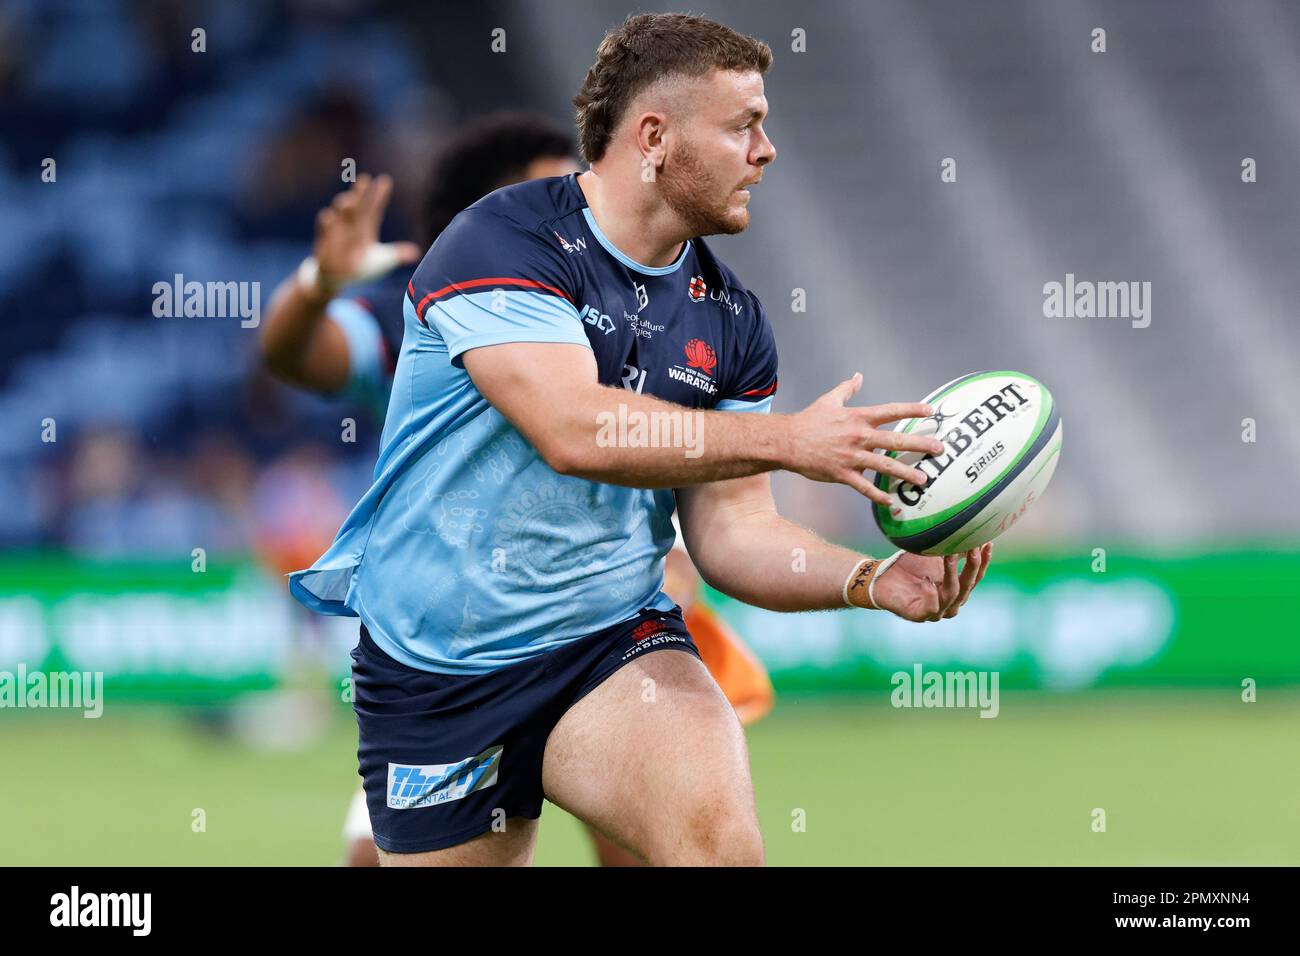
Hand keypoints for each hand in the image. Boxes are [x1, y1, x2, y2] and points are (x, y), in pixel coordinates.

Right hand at [311, 173, 419, 289]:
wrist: (336, 278)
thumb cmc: (360, 267)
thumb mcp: (382, 261)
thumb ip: (396, 254)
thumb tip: (416, 253)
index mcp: (366, 229)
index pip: (374, 209)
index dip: (379, 196)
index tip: (385, 181)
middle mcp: (352, 227)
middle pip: (357, 207)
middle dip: (359, 193)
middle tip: (364, 178)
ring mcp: (337, 233)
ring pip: (340, 216)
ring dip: (343, 208)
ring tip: (347, 200)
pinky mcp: (324, 243)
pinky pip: (324, 231)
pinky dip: (326, 224)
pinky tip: (328, 216)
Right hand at [785, 373, 945, 504]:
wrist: (787, 441)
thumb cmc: (809, 421)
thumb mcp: (829, 400)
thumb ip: (847, 389)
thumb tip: (858, 376)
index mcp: (858, 417)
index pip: (891, 411)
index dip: (912, 410)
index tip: (931, 411)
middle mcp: (859, 436)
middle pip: (895, 440)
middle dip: (920, 444)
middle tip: (939, 448)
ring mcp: (852, 456)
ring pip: (885, 466)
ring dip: (906, 473)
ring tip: (923, 480)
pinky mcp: (842, 473)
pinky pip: (864, 487)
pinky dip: (878, 495)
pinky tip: (891, 501)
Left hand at [869, 544, 991, 621]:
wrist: (882, 578)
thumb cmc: (910, 567)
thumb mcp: (935, 555)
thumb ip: (954, 548)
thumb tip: (974, 529)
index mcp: (958, 589)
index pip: (976, 576)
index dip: (984, 560)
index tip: (988, 542)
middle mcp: (951, 603)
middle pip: (968, 585)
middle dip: (972, 566)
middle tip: (973, 547)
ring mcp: (937, 611)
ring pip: (952, 594)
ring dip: (952, 574)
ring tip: (948, 556)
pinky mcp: (920, 616)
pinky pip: (932, 607)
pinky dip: (931, 594)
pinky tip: (926, 580)